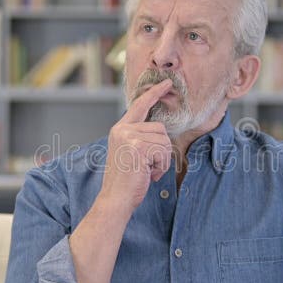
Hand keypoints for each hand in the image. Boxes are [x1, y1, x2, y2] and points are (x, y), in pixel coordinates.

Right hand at [100, 79, 173, 211]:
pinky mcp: (138, 147)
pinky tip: (149, 174)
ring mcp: (129, 137)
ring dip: (162, 160)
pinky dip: (161, 166)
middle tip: (150, 167)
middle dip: (162, 150)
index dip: (154, 93)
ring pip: (164, 140)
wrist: (116, 199)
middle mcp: (122, 129)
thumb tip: (161, 131)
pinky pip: (163, 151)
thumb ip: (140, 138)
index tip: (167, 83)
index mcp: (120, 129)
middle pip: (160, 128)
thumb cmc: (127, 181)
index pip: (140, 105)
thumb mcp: (131, 153)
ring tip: (148, 171)